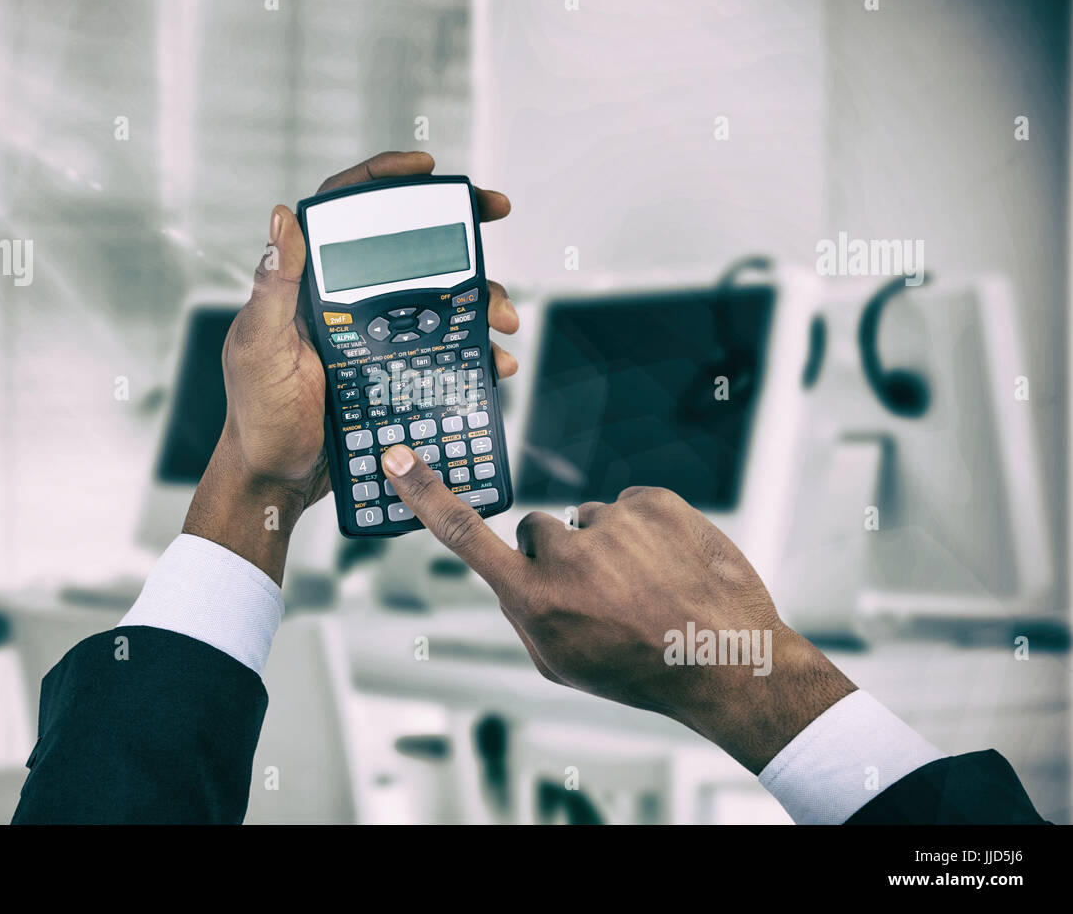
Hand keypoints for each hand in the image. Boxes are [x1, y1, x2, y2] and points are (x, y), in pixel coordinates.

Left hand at [183, 151, 519, 583]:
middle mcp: (341, 300)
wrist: (277, 480)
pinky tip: (494, 361)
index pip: (344, 211)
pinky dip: (473, 350)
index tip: (427, 168)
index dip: (383, 179)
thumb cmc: (257, 416)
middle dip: (455, 229)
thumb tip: (282, 216)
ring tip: (504, 317)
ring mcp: (369, 335)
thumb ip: (273, 287)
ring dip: (477, 298)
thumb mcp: (262, 348)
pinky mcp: (389, 371)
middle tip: (496, 214)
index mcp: (307, 284)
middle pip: (404, 247)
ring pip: (434, 299)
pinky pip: (440, 349)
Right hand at [378, 450, 857, 772]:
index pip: (463, 534)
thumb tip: (518, 574)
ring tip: (648, 587)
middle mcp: (566, 555)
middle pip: (538, 531)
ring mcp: (612, 522)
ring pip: (590, 521)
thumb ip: (525, 613)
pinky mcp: (654, 501)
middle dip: (560, 553)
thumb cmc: (644, 669)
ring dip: (611, 546)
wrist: (728, 662)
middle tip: (603, 591)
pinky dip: (647, 531)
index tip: (397, 457)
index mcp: (534, 599)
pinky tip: (668, 566)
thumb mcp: (560, 663)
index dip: (424, 494)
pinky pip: (632, 506)